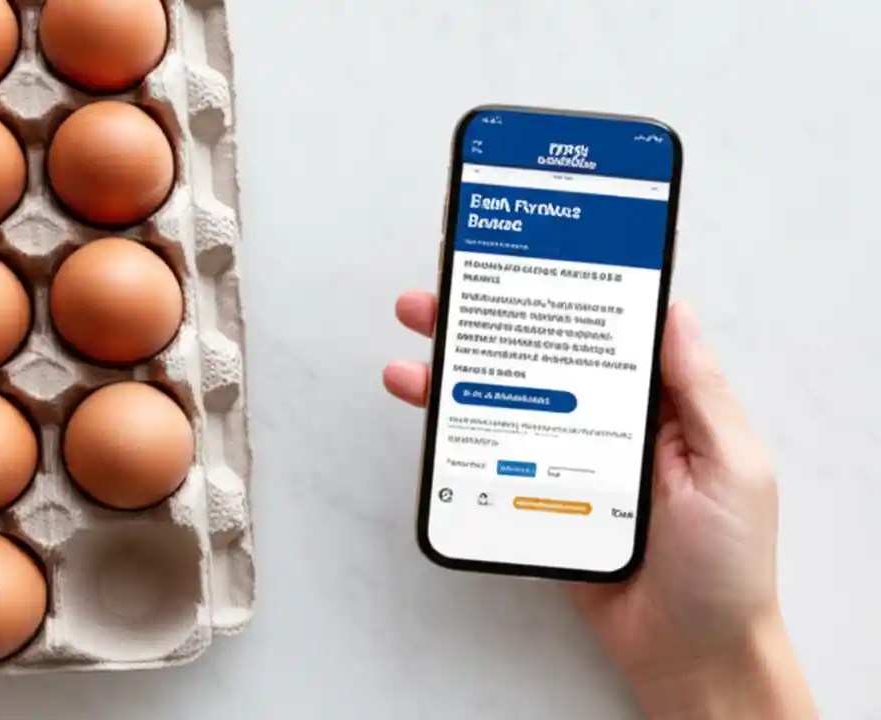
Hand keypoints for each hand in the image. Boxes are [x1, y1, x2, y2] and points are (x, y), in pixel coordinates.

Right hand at [385, 292, 815, 718]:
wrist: (689, 652)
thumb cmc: (726, 565)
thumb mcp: (732, 466)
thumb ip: (699, 391)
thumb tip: (674, 311)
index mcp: (659, 407)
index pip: (601, 335)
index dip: (559, 297)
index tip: (516, 266)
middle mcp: (607, 426)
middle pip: (537, 364)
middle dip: (482, 330)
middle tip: (433, 303)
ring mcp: (569, 464)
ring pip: (504, 409)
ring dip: (453, 383)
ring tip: (411, 365)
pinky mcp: (540, 503)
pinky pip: (493, 465)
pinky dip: (456, 444)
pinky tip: (431, 425)